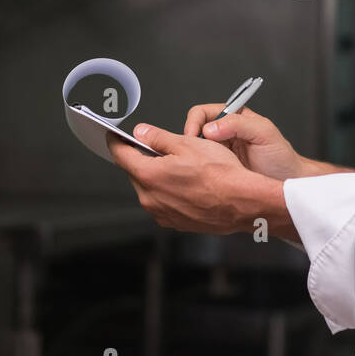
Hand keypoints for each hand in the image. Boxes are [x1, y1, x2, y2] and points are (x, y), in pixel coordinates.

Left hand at [106, 122, 296, 238]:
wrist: (241, 202)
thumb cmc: (218, 173)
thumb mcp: (186, 143)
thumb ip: (157, 137)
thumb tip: (140, 132)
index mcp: (148, 175)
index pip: (121, 155)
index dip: (116, 142)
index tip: (113, 136)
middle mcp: (150, 198)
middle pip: (136, 173)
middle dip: (142, 159)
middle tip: (158, 148)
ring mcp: (162, 213)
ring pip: (150, 189)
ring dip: (157, 177)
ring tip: (180, 167)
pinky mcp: (175, 223)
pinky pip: (164, 203)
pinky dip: (169, 192)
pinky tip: (188, 185)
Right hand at [183, 103, 305, 180]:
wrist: (286, 183)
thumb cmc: (280, 157)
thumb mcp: (263, 133)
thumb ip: (239, 124)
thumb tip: (210, 128)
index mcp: (233, 116)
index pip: (202, 112)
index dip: (194, 123)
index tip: (193, 138)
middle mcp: (223, 132)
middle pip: (194, 130)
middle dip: (190, 142)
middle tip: (195, 156)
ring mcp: (219, 151)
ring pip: (194, 150)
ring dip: (194, 157)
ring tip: (200, 168)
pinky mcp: (217, 169)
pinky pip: (200, 166)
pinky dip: (198, 170)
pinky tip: (204, 176)